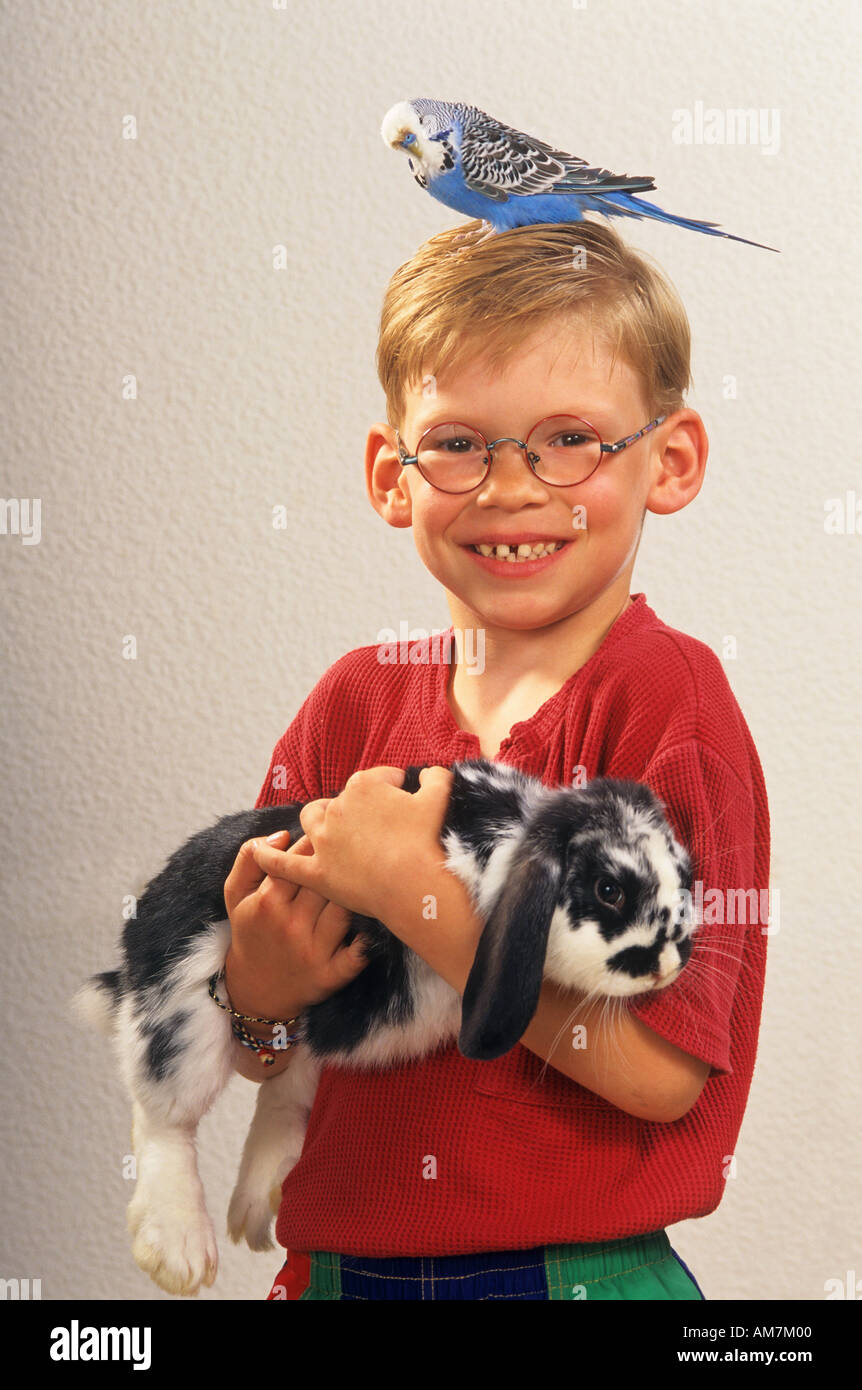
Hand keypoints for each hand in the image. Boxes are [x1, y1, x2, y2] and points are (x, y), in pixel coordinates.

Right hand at [222, 829, 369, 1023]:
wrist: (256, 989)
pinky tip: (374, 922)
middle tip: (351, 853)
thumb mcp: (235, 895)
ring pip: (346, 908)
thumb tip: (282, 835)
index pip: (299, 861)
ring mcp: (313, 951)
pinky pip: (359, 953)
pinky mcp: (331, 975)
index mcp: (267, 902)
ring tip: (362, 880)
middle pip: (326, 882)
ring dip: (357, 893)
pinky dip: (369, 939)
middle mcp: (290, 925)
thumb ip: (248, 858)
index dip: (316, 846)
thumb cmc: (251, 931)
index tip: (327, 839)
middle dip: (340, 865)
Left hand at [250, 765, 454, 925]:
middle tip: (382, 826)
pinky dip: (268, 857)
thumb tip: (430, 772)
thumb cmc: (427, 840)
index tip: (407, 802)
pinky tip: (258, 851)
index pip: (379, 779)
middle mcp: (337, 808)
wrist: (415, 884)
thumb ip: (436, 778)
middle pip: (345, 800)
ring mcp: (324, 841)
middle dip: (360, 808)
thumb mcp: (438, 799)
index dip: (395, 789)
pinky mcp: (317, 873)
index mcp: (364, 786)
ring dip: (318, 820)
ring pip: (311, 820)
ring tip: (332, 829)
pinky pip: (284, 864)